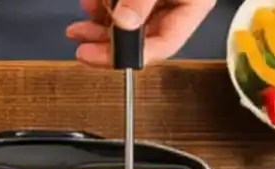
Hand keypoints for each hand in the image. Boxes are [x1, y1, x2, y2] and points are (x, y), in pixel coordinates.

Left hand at [67, 0, 215, 66]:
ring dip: (102, 19)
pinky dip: (106, 2)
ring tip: (85, 15)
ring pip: (128, 18)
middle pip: (140, 35)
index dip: (125, 56)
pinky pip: (125, 1)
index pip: (161, 46)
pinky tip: (93, 1)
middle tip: (80, 40)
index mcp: (193, 6)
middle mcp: (179, 4)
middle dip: (106, 38)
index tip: (93, 57)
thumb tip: (125, 22)